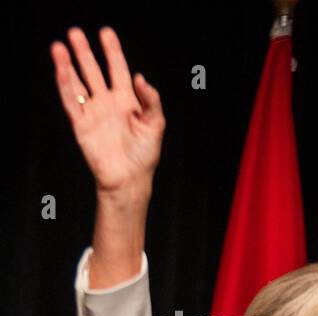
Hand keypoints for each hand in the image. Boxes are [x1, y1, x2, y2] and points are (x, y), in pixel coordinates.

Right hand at [51, 27, 163, 200]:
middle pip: (93, 71)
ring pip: (78, 83)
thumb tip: (141, 78)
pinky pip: (71, 101)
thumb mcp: (156, 125)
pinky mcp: (81, 124)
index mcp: (127, 101)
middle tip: (76, 32)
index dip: (112, 51)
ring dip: (68, 65)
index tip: (106, 33)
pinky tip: (61, 69)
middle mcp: (108, 103)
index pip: (118, 69)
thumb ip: (151, 101)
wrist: (129, 179)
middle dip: (85, 52)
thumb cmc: (145, 155)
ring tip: (60, 46)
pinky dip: (65, 85)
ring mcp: (93, 112)